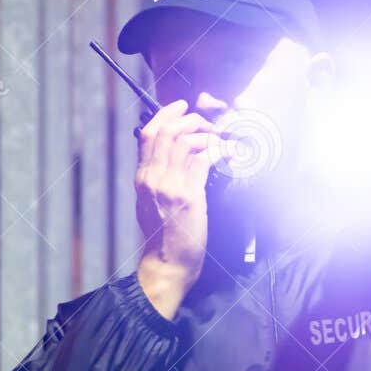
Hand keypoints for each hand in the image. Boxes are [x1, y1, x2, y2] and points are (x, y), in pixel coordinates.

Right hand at [134, 99, 217, 319]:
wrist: (167, 263)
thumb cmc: (164, 235)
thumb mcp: (152, 201)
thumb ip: (158, 177)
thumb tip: (172, 156)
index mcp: (142, 177)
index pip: (148, 134)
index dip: (165, 114)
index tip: (181, 106)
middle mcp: (152, 177)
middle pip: (166, 130)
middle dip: (189, 119)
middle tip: (207, 122)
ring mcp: (169, 185)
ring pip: (184, 140)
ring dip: (206, 133)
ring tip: (219, 138)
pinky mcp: (189, 196)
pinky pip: (203, 159)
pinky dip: (218, 149)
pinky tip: (228, 152)